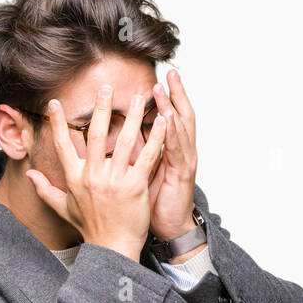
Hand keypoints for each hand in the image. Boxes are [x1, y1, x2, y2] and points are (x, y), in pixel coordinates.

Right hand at [25, 85, 166, 262]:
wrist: (112, 249)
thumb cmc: (91, 229)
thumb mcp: (64, 209)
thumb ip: (46, 189)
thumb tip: (29, 174)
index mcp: (75, 178)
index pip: (63, 145)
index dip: (58, 123)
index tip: (54, 103)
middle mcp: (93, 177)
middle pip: (95, 135)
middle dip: (100, 108)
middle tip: (105, 87)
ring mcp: (114, 181)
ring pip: (123, 141)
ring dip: (131, 116)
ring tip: (138, 97)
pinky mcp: (135, 187)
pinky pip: (146, 157)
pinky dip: (155, 138)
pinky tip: (161, 121)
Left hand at [149, 70, 199, 240]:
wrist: (169, 228)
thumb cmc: (155, 201)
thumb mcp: (141, 171)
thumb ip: (134, 152)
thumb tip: (118, 134)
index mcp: (171, 150)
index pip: (170, 118)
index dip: (167, 98)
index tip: (159, 78)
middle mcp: (181, 152)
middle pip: (182, 116)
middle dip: (177, 94)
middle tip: (171, 73)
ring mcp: (184, 161)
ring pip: (182, 128)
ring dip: (174, 107)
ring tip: (165, 88)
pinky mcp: (183, 174)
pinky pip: (178, 149)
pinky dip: (173, 132)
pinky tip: (167, 117)